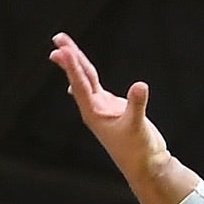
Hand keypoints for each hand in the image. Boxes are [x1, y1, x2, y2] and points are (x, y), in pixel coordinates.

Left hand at [47, 32, 166, 177]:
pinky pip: (95, 88)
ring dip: (77, 63)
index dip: (72, 66)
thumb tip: (140, 86)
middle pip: (79, 77)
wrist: (146, 165)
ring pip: (87, 79)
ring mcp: (102, 108)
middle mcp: (94, 108)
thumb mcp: (138, 127)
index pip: (80, 84)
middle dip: (69, 57)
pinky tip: (77, 75)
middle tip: (57, 38)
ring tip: (64, 48)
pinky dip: (86, 78)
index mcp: (94, 113)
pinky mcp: (113, 108)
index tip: (63, 50)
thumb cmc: (139, 150)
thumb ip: (137, 105)